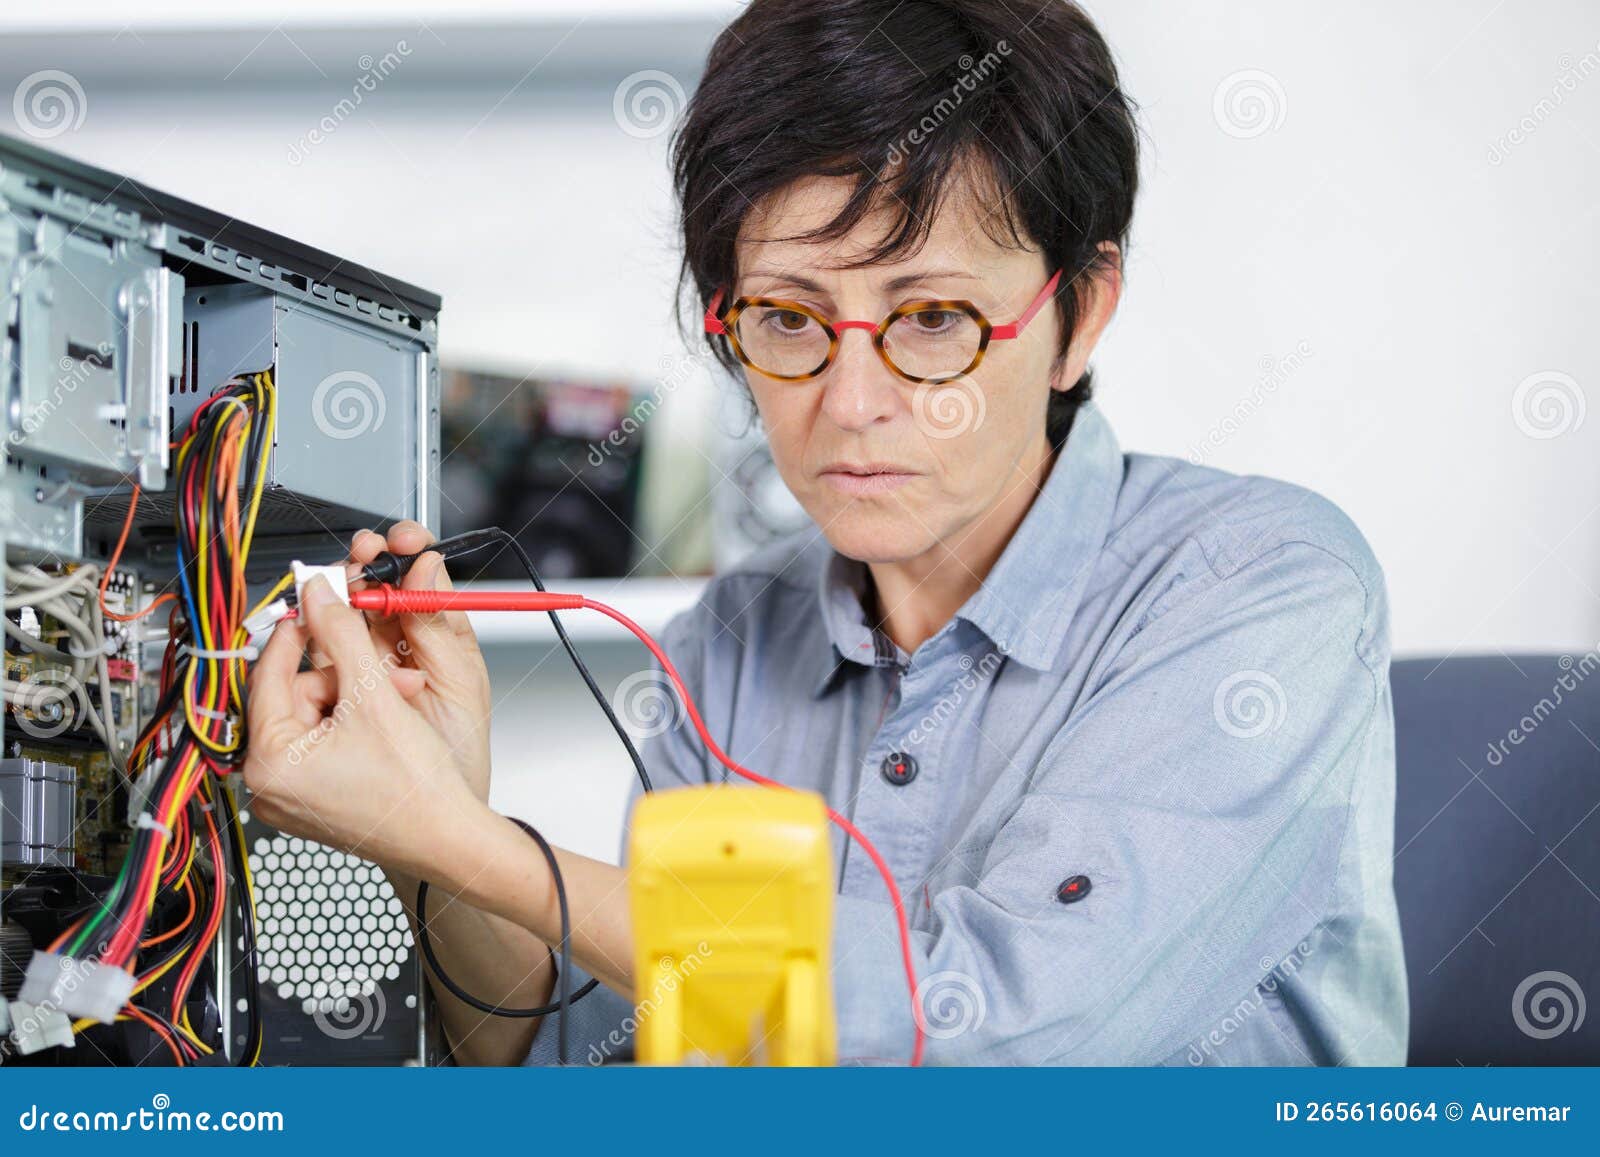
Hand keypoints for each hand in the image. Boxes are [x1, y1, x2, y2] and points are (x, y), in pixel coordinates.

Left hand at [244, 575, 491, 880]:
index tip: (314, 607)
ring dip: (358, 699)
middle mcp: (268, 786)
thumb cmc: (414, 789)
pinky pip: (322, 744)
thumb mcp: (374, 695)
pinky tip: (388, 723)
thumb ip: (341, 635)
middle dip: (346, 678)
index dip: (297, 635)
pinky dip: (355, 725)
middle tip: (385, 673)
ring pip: (314, 717)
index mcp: (267, 763)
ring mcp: (290, 797)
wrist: (449, 838)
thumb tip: (318, 596)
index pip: (267, 676)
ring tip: (398, 700)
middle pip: (295, 697)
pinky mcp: (313, 801)